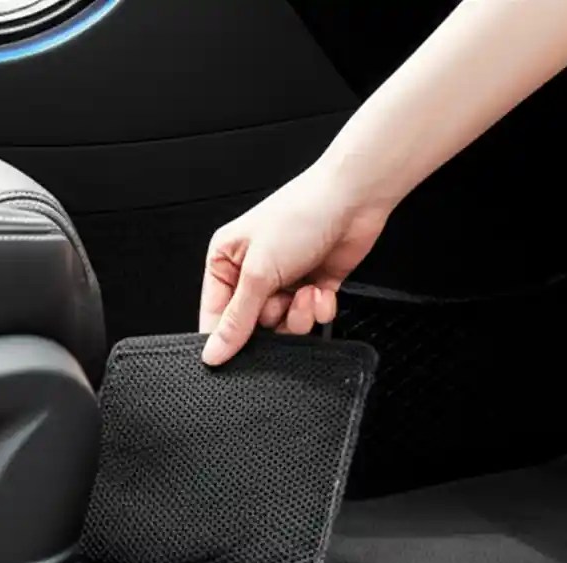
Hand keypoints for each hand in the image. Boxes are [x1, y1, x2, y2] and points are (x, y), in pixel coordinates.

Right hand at [198, 166, 389, 365]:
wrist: (352, 200)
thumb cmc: (299, 215)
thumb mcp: (258, 273)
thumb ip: (237, 319)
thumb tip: (213, 351)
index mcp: (226, 261)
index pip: (215, 313)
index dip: (224, 337)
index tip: (233, 358)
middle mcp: (253, 271)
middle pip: (252, 324)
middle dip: (271, 318)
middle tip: (280, 303)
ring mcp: (284, 279)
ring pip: (284, 324)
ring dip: (298, 315)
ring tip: (306, 293)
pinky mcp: (313, 286)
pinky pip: (309, 317)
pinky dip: (319, 308)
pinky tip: (322, 289)